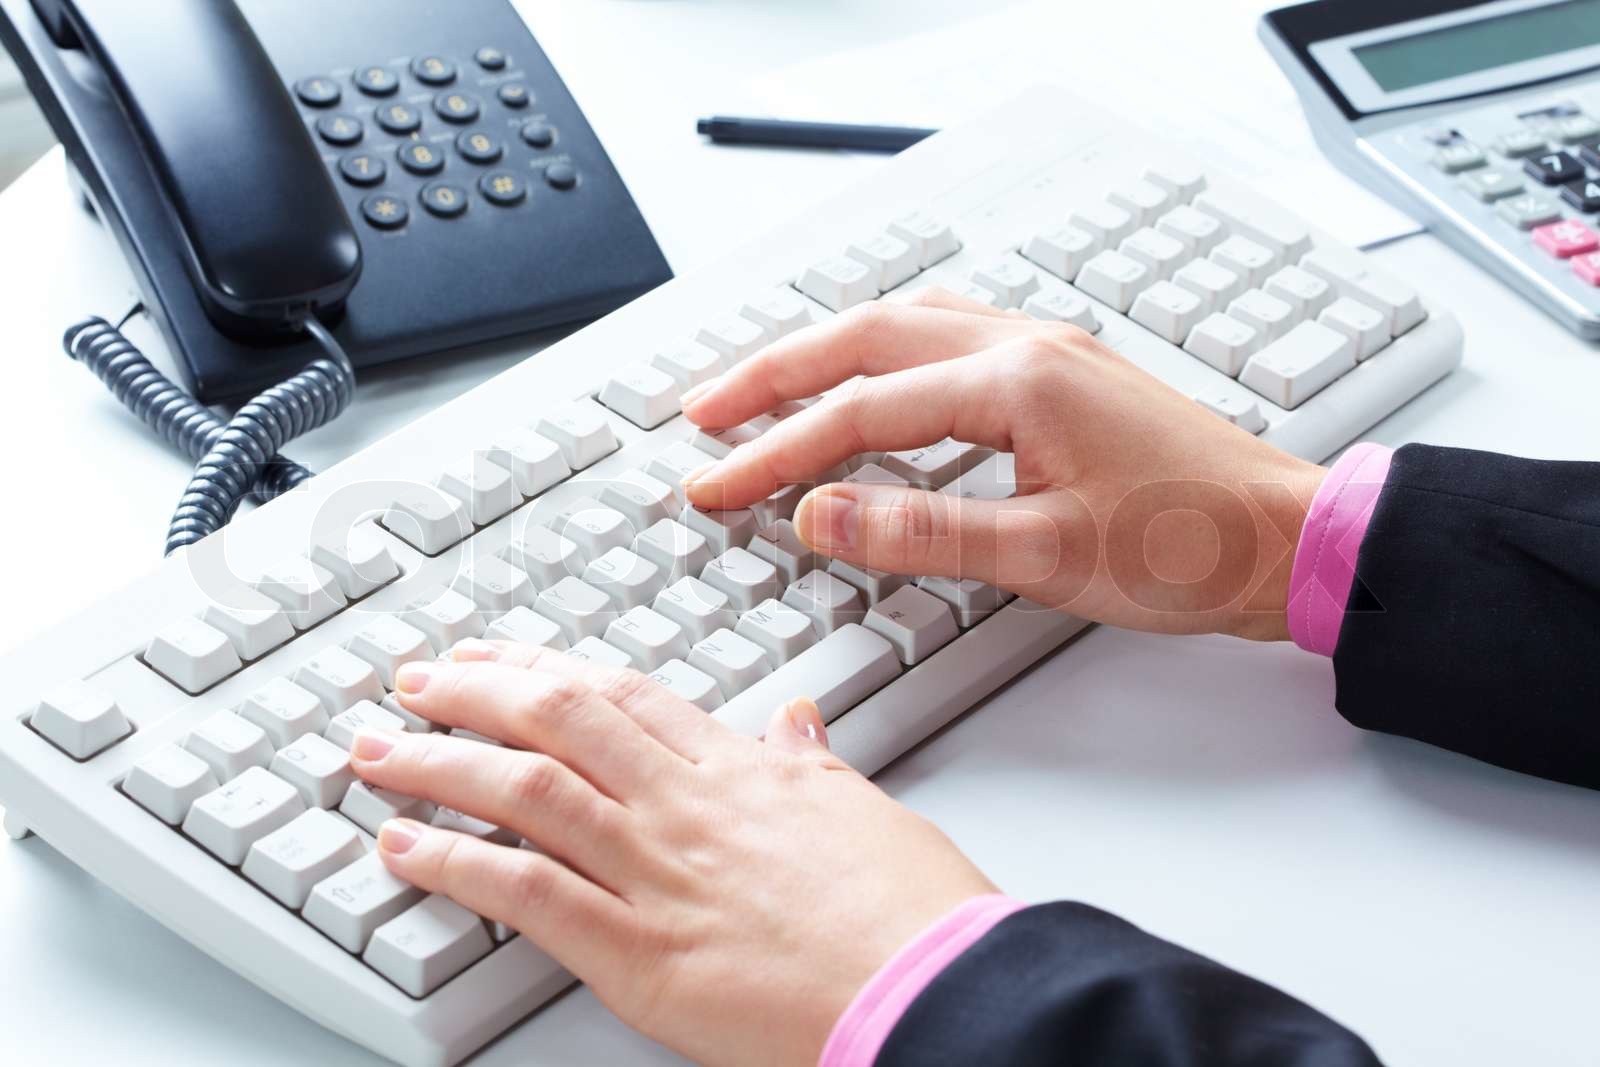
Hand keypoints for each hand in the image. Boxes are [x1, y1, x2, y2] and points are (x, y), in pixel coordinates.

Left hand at [350, 640, 994, 1066]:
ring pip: (525, 790)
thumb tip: (797, 723)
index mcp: (738, 771)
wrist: (934, 989)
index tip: (495, 658)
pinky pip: (528, 893)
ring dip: (438, 765)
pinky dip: (456, 865)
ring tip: (378, 752)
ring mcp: (656, 874)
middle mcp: (685, 806)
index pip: (619, 696)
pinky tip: (404, 847)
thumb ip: (812, 765)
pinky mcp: (638, 953)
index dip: (543, 669)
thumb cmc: (911, 910)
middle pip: (557, 721)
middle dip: (472, 694)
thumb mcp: (864, 812)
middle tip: (413, 684)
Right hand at [680, 289, 1326, 640]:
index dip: (777, 453)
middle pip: (866, 339)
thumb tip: (820, 516)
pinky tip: (875, 375)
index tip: (717, 484)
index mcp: (1017, 383)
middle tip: (703, 410)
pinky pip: (949, 339)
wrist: (1288, 538)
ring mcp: (1048, 351)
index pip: (860, 414)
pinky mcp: (1063, 374)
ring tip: (765, 384)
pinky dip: (887, 354)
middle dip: (774, 374)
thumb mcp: (1045, 555)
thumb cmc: (1190, 547)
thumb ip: (922, 532)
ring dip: (827, 352)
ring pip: (906, 325)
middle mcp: (1027, 346)